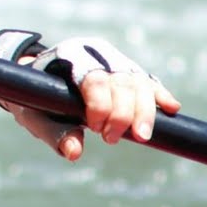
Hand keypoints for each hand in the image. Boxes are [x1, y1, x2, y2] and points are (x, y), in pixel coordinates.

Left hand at [0, 30, 181, 160]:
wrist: (39, 83)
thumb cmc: (36, 99)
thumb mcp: (36, 115)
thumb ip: (54, 133)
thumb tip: (75, 152)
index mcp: (70, 56)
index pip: (94, 78)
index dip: (100, 106)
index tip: (93, 128)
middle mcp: (96, 53)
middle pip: (121, 81)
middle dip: (122, 113)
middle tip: (110, 139)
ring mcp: (114, 60)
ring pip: (139, 82)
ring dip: (144, 111)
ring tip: (140, 136)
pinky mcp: (128, 73)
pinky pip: (148, 82)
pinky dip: (160, 95)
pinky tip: (171, 108)